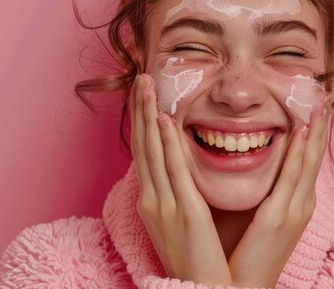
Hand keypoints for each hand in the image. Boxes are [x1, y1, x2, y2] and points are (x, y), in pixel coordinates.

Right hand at [130, 74, 231, 285]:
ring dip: (147, 115)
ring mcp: (164, 205)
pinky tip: (161, 119)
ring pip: (151, 151)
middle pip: (142, 145)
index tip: (142, 95)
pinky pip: (172, 171)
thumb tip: (180, 167)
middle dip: (139, 110)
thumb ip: (178, 192)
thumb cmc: (194, 256)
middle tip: (140, 77)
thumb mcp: (179, 220)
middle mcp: (152, 198)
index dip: (140, 121)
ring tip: (146, 85)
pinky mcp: (183, 212)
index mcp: (152, 200)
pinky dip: (164, 143)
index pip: (144, 152)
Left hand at [227, 98, 331, 288]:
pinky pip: (292, 176)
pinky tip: (302, 131)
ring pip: (309, 161)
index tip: (317, 106)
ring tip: (320, 103)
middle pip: (315, 156)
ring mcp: (295, 209)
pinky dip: (300, 152)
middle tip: (326, 95)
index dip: (316, 132)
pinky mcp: (280, 216)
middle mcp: (302, 202)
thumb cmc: (250, 252)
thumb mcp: (265, 217)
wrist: (246, 286)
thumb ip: (268, 192)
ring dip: (315, 130)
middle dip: (322, 124)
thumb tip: (263, 167)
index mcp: (298, 202)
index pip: (309, 159)